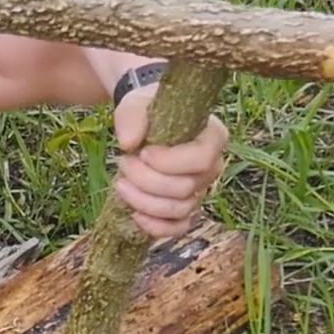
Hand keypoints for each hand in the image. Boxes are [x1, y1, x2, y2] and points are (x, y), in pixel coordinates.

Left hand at [109, 81, 229, 237]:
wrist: (145, 126)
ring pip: (180, 210)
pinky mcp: (186, 209)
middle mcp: (212, 167)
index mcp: (212, 136)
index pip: (202, 158)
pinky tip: (135, 215)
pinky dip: (156, 227)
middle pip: (186, 188)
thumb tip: (128, 142)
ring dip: (144, 201)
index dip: (170, 162)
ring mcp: (200, 191)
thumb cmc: (148, 112)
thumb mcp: (137, 104)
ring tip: (121, 183)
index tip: (143, 152)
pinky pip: (178, 228)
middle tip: (123, 163)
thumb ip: (132, 117)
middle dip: (147, 181)